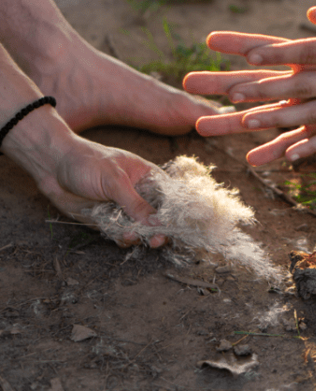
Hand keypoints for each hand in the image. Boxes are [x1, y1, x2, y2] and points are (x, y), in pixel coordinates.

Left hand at [36, 135, 166, 247]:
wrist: (52, 167)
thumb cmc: (87, 162)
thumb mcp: (115, 180)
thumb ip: (135, 203)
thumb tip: (157, 223)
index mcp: (149, 178)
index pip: (170, 198)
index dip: (175, 213)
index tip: (175, 227)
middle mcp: (140, 195)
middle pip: (158, 218)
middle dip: (159, 230)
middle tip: (158, 240)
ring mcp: (125, 209)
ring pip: (141, 229)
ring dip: (139, 236)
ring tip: (131, 237)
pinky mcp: (109, 221)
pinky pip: (122, 235)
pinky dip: (123, 239)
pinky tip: (121, 237)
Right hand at [184, 0, 315, 164]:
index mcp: (314, 55)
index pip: (271, 47)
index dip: (243, 44)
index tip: (210, 40)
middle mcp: (307, 79)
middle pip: (258, 82)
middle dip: (223, 82)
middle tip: (187, 83)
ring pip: (271, 115)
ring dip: (238, 122)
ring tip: (202, 128)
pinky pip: (302, 139)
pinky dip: (282, 149)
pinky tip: (258, 160)